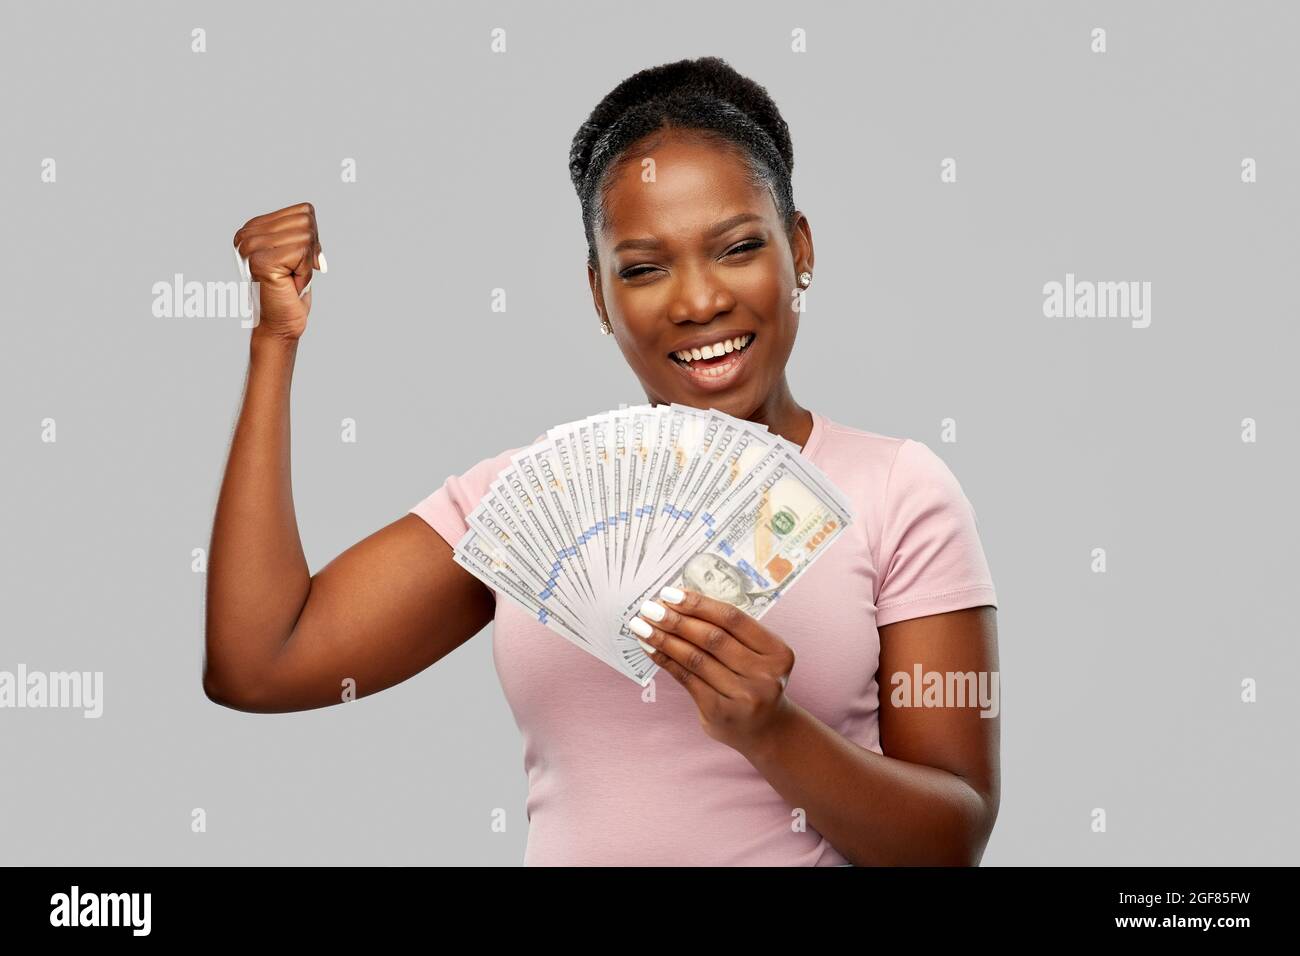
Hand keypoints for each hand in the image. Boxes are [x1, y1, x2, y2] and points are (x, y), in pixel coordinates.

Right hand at [232, 201, 324, 341]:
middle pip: (306, 221)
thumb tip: (309, 212)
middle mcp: (247, 233)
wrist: (281, 323)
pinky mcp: (260, 260)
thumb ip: (302, 230)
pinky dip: (305, 273)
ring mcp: (251, 246)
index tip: (298, 261)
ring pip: (306, 237)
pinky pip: (302, 253)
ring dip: (307, 264)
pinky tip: (290, 284)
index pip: (304, 211)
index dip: (312, 239)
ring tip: (290, 279)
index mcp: (254, 227)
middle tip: (296, 272)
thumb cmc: (290, 290)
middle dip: (311, 251)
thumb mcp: (299, 253)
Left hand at [629, 587, 796, 754]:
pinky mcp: (721, 713)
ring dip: (664, 639)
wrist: (764, 730)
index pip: (733, 619)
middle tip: (650, 607)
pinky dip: (666, 660)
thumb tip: (679, 603)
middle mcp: (765, 675)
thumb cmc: (753, 682)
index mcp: (777, 652)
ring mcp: (745, 697)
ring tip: (642, 626)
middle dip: (676, 620)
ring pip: (696, 659)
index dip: (700, 604)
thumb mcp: (755, 656)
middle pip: (713, 638)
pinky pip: (687, 679)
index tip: (671, 593)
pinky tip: (650, 648)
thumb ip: (729, 633)